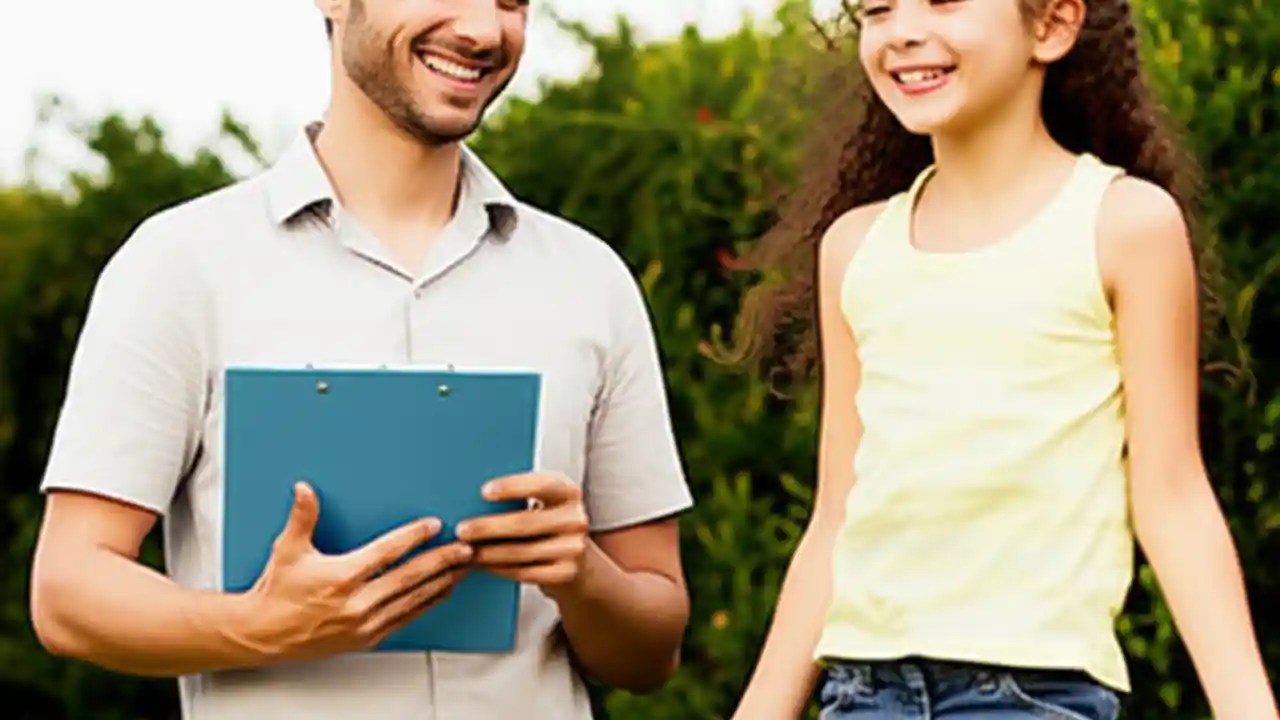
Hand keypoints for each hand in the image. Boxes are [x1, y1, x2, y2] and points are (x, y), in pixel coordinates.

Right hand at [240, 482, 472, 661]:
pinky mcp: (367, 638)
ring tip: (463, 567)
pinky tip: (442, 592)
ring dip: (441, 582)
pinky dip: (427, 603)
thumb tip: (304, 489)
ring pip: (413, 600)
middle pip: (410, 577)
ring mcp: (364, 624)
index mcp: (341, 578)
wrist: (264, 635)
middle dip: (442, 561)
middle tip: (466, 548)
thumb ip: (302, 517)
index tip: (434, 525)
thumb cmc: (276, 592)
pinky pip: (405, 618)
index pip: (387, 552)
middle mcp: (357, 603)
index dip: (413, 537)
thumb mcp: (287, 550)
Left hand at [455, 472, 589, 591]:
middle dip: (489, 527)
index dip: (513, 486)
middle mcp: (576, 519)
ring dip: (488, 553)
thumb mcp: (543, 501)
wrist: (576, 557)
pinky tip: (482, 564)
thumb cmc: (546, 521)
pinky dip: (499, 569)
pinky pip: (524, 572)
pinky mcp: (566, 573)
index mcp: (568, 492)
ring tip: (465, 551)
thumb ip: (519, 495)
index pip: (542, 485)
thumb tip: (470, 496)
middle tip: (462, 530)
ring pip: (522, 551)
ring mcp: (573, 548)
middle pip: (526, 522)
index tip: (483, 492)